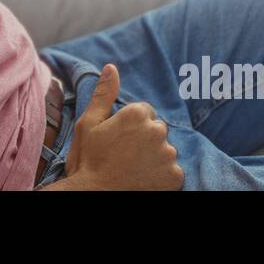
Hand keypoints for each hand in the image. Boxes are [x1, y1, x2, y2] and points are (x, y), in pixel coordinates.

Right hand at [62, 63, 183, 190]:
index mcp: (136, 114)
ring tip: (132, 169)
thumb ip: (104, 94)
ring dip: (153, 158)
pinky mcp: (175, 176)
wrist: (93, 196)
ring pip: (165, 150)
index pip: (143, 112)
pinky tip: (143, 180)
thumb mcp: (88, 124)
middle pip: (156, 130)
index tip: (117, 141)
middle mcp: (157, 130)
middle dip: (143, 140)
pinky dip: (161, 176)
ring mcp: (168, 155)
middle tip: (123, 156)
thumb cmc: (88, 160)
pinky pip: (172, 171)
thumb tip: (111, 67)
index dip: (128, 127)